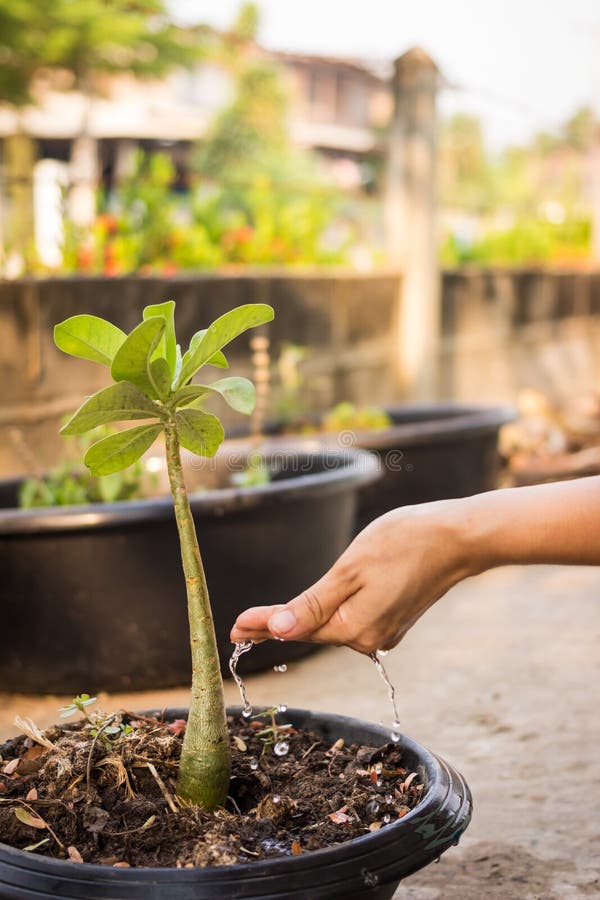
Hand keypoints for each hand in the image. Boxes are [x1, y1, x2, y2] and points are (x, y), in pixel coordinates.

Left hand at [230, 499, 473, 653]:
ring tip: (268, 621)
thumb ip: (314, 604)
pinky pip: (352, 619)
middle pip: (314, 631)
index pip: (298, 629)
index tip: (233, 628)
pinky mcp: (394, 619)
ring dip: (304, 620)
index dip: (263, 626)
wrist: (457, 538)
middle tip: (240, 628)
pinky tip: (314, 610)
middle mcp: (370, 639)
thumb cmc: (404, 544)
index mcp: (356, 629)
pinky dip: (331, 613)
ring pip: (334, 625)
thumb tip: (280, 630)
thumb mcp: (350, 570)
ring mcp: (384, 631)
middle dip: (278, 626)